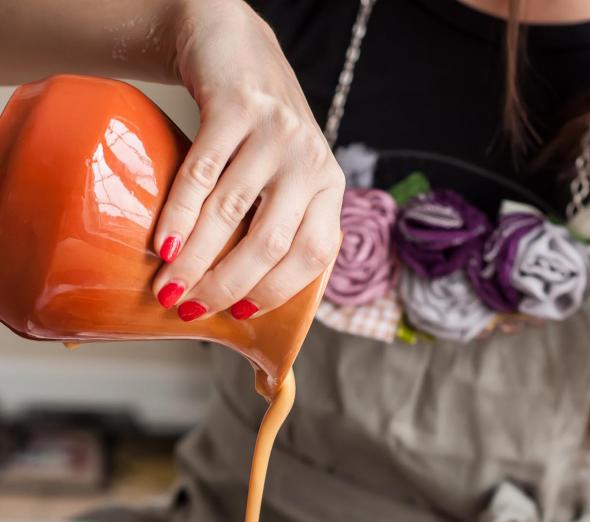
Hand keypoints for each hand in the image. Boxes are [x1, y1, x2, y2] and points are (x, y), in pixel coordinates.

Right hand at [154, 0, 343, 320]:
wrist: (232, 42)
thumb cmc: (256, 129)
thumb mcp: (285, 173)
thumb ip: (277, 221)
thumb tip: (237, 297)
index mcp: (329, 185)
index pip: (314, 254)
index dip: (278, 290)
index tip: (242, 313)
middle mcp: (309, 159)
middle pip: (270, 242)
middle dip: (226, 286)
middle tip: (190, 309)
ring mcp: (274, 132)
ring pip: (230, 213)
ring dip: (194, 260)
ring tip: (167, 288)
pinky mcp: (235, 107)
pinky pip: (201, 175)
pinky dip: (178, 216)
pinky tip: (163, 245)